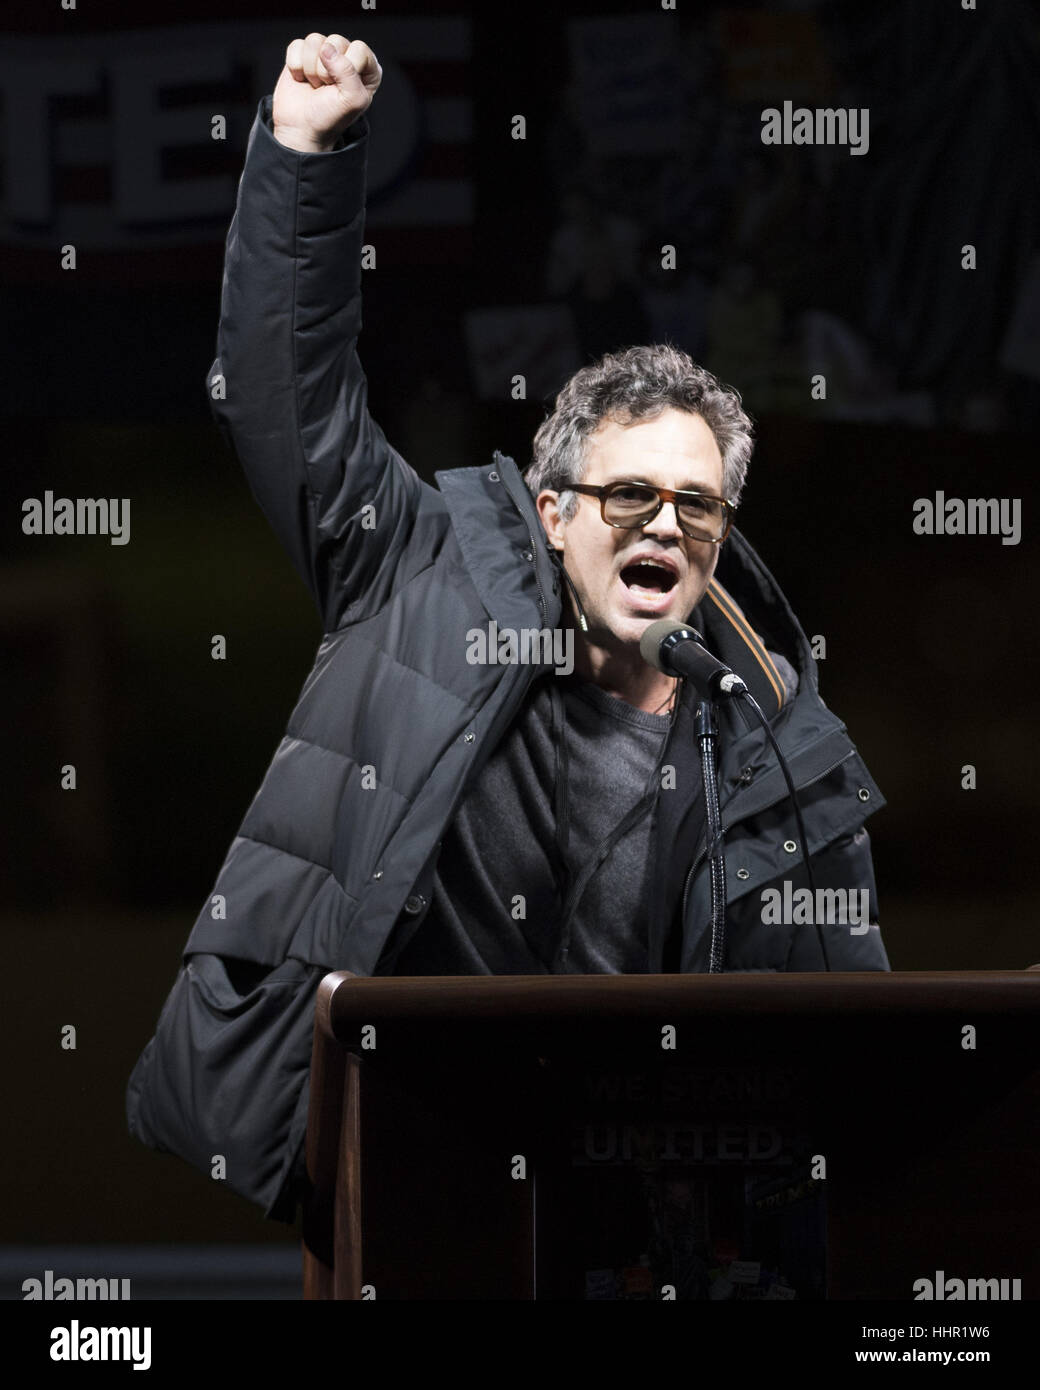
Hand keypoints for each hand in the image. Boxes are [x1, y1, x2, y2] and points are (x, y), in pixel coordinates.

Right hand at [272, 33, 381, 151]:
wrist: (302, 129)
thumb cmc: (331, 117)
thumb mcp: (351, 101)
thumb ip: (348, 72)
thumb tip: (327, 48)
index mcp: (367, 68)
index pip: (359, 48)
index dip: (347, 69)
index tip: (342, 90)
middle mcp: (347, 56)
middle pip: (336, 41)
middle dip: (326, 71)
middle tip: (327, 89)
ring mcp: (324, 53)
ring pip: (315, 41)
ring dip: (311, 69)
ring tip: (316, 85)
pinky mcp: (302, 53)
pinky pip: (297, 45)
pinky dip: (296, 66)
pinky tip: (302, 79)